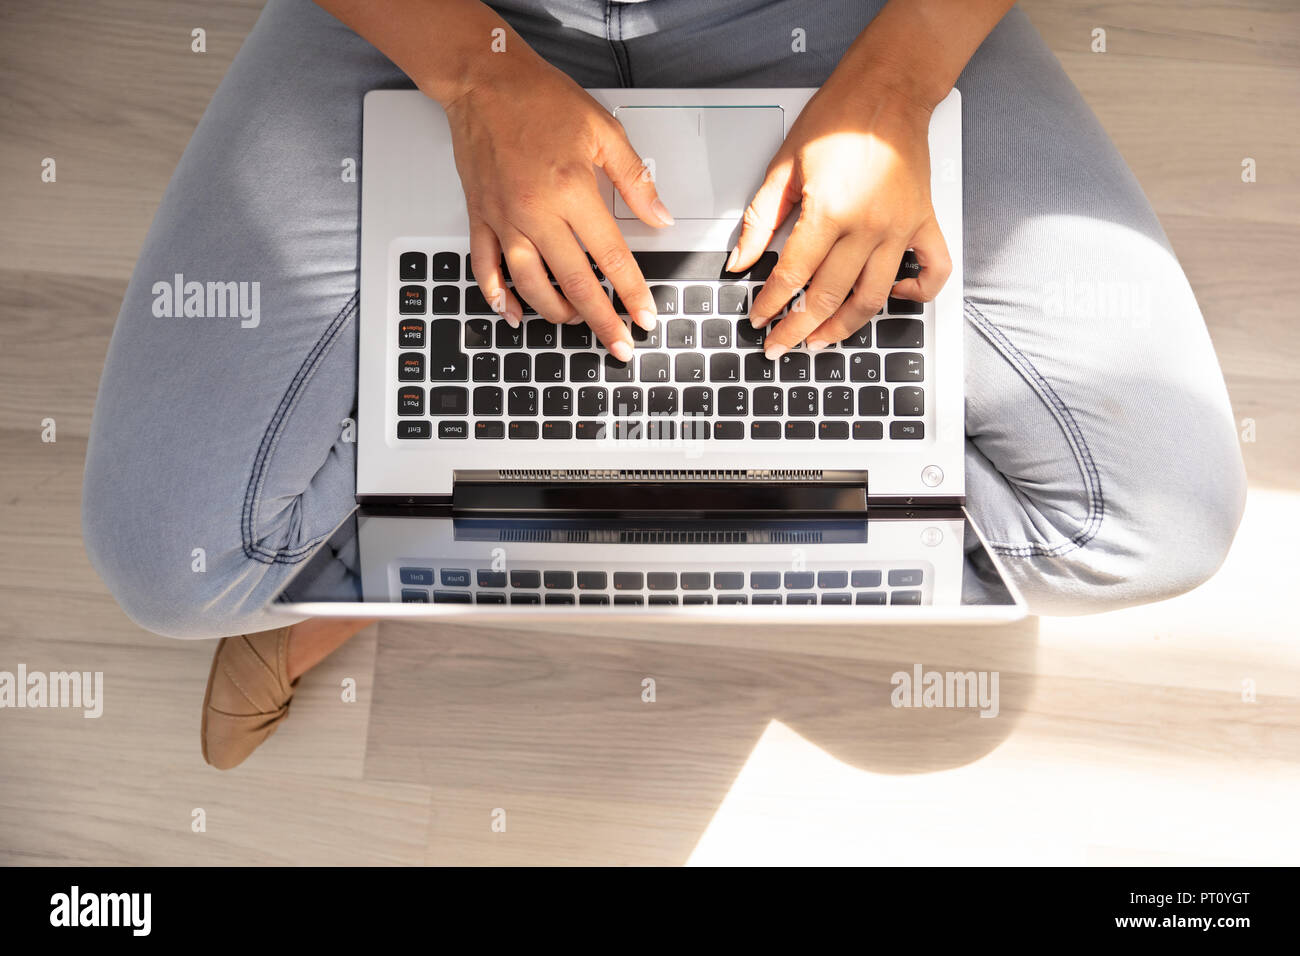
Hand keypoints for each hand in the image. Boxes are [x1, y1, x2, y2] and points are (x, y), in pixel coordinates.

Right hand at [444, 55, 673, 360]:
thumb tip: (660, 218)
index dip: (631, 294)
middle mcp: (536, 213)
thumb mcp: (603, 131)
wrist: (484, 81)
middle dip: (601, 321)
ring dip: (555, 313)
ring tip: (576, 323)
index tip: (644, 317)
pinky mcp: (480, 217)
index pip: (611, 258)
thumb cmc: (541, 99)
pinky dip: (496, 295)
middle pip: (574, 283)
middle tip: (619, 345)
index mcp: (571, 192)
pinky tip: (512, 313)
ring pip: (530, 285)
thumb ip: (635, 181)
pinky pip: (484, 267)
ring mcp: (504, 219)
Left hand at [728, 76, 951, 358]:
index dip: (771, 304)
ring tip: (820, 340)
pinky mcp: (924, 222)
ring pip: (873, 298)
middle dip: (798, 328)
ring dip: (844, 327)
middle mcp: (868, 226)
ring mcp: (900, 228)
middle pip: (829, 296)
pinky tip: (893, 298)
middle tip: (780, 346)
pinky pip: (933, 271)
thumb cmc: (837, 119)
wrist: (888, 88)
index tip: (759, 320)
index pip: (793, 275)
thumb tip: (740, 262)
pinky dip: (916, 294)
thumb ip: (760, 220)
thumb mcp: (784, 166)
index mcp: (830, 211)